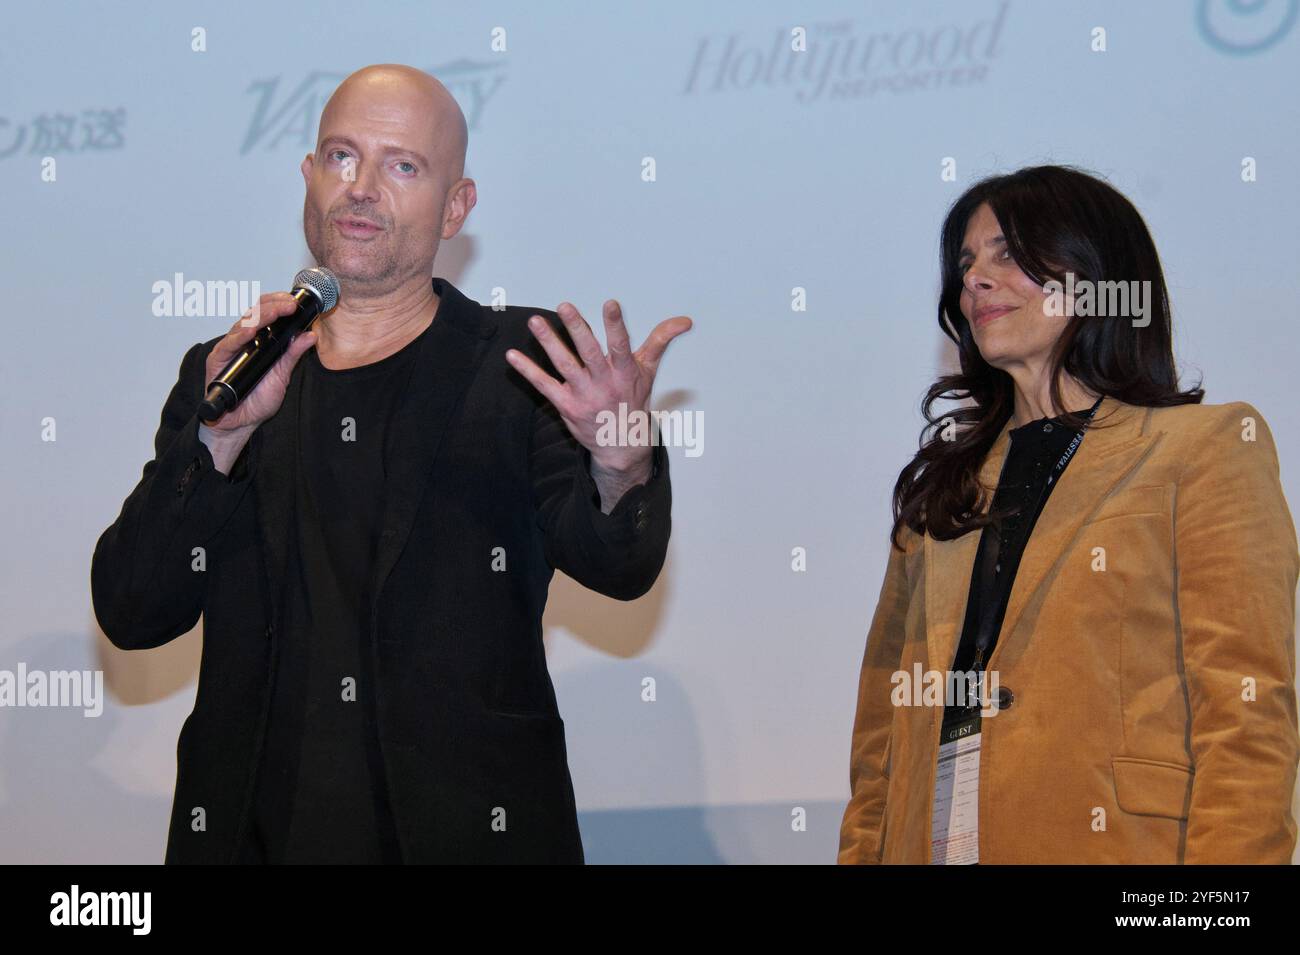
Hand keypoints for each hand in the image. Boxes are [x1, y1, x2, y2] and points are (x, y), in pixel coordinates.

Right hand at [201, 292, 318, 435]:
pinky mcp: (219, 358)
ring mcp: (232, 347)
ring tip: (276, 311)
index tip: (295, 302)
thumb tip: (310, 335)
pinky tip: (250, 332)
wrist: (240, 422)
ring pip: (243, 323)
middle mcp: (245, 340)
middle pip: (256, 312)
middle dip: (274, 305)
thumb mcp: (282, 374)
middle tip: (289, 304)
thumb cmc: (258, 399)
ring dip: (260, 315)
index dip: (280, 303)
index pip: (268, 312)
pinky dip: (239, 336)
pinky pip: (228, 343)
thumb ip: (294, 354)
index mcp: (261, 340)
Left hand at [505, 300, 691, 473]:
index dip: (616, 325)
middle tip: (565, 306)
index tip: (611, 303)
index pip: (621, 346)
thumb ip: (660, 341)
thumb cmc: (633, 401)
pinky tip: (513, 356)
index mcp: (625, 373)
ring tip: (535, 322)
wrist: (621, 445)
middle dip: (577, 329)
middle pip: (589, 353)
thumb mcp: (648, 371)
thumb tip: (683, 321)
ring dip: (549, 343)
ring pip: (564, 365)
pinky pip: (544, 386)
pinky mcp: (566, 405)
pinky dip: (527, 371)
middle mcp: (604, 384)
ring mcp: (583, 395)